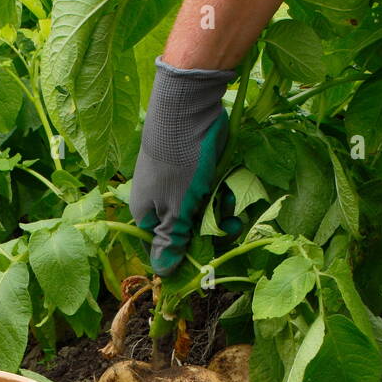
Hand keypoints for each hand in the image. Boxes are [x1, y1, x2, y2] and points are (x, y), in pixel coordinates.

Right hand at [130, 58, 237, 276]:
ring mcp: (178, 182)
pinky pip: (210, 190)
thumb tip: (162, 274)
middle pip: (185, 230)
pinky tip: (233, 188)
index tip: (206, 259)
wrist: (188, 108)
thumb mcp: (176, 209)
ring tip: (235, 208)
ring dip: (221, 213)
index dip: (183, 255)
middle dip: (210, 232)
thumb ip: (171, 241)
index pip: (161, 246)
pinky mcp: (196, 168)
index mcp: (146, 213)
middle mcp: (159, 199)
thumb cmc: (179, 163)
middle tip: (231, 229)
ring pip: (201, 210)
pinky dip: (223, 191)